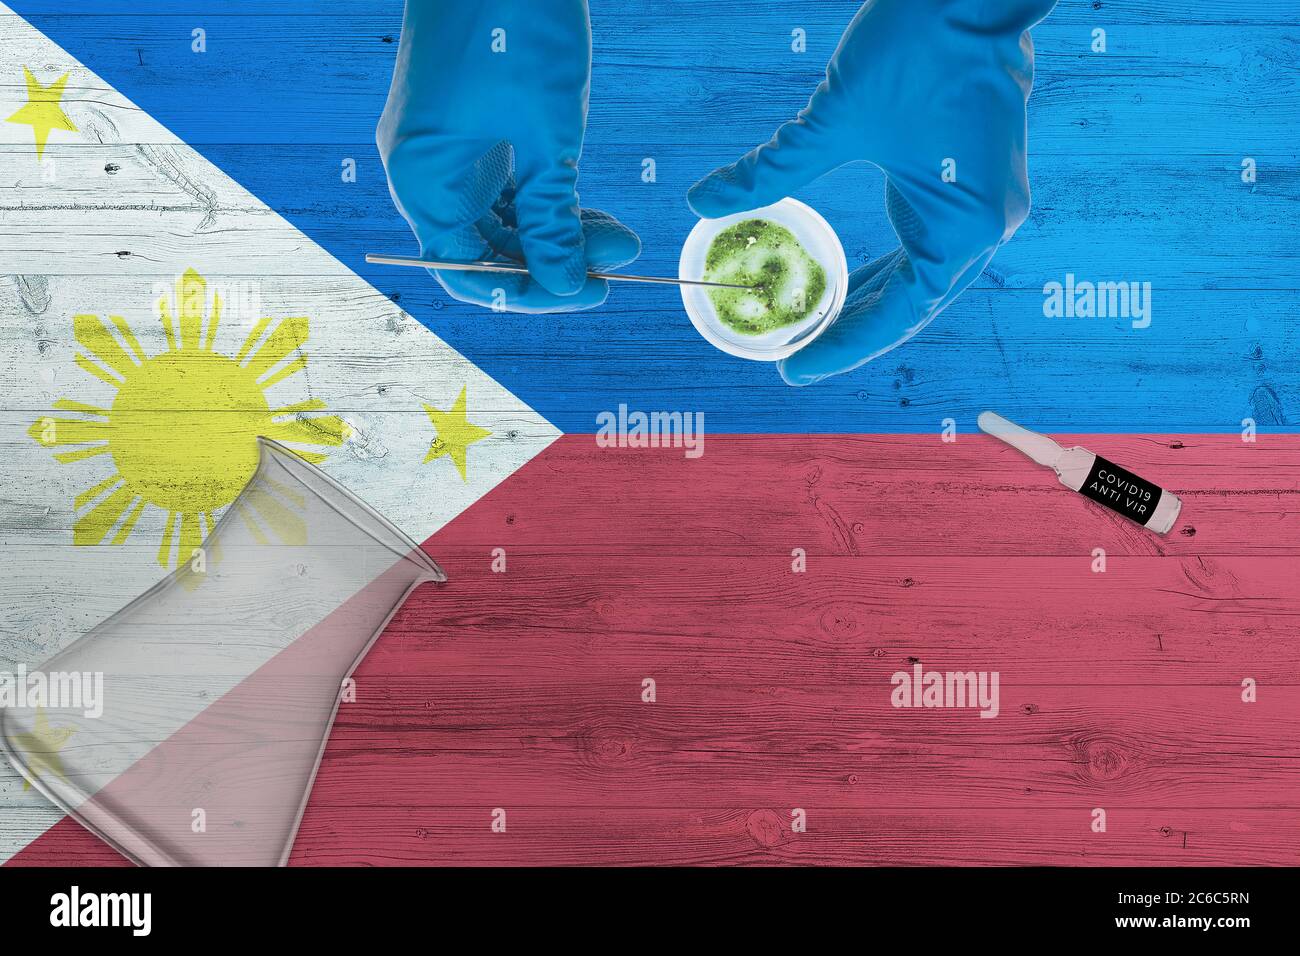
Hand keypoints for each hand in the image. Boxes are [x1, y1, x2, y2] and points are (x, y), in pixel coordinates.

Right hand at [377, 0, 639, 312]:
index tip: (589, 292)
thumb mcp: (547, 136)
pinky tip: (587, 207)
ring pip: (496, 219)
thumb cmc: (514, 25)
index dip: (528, 294)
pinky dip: (542, 200)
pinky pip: (499, 185)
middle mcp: (422, 170)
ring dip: (554, 233)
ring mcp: (441, 147)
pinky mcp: (462, 126)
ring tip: (617, 235)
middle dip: (553, 260)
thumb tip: (565, 286)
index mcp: (423, 180)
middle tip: (619, 259)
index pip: (467, 272)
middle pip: (484, 249)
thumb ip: (552, 219)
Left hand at [688, 0, 1056, 383]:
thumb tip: (701, 201)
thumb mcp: (833, 118)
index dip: (841, 348)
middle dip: (851, 332)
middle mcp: (983, 229)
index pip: (897, 315)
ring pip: (920, 280)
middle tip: (794, 357)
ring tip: (813, 327)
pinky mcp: (975, 185)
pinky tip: (847, 280)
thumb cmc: (914, 46)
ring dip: (869, 302)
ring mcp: (985, 208)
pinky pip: (928, 246)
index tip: (791, 369)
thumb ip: (771, 169)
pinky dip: (888, 268)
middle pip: (911, 307)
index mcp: (961, 229)